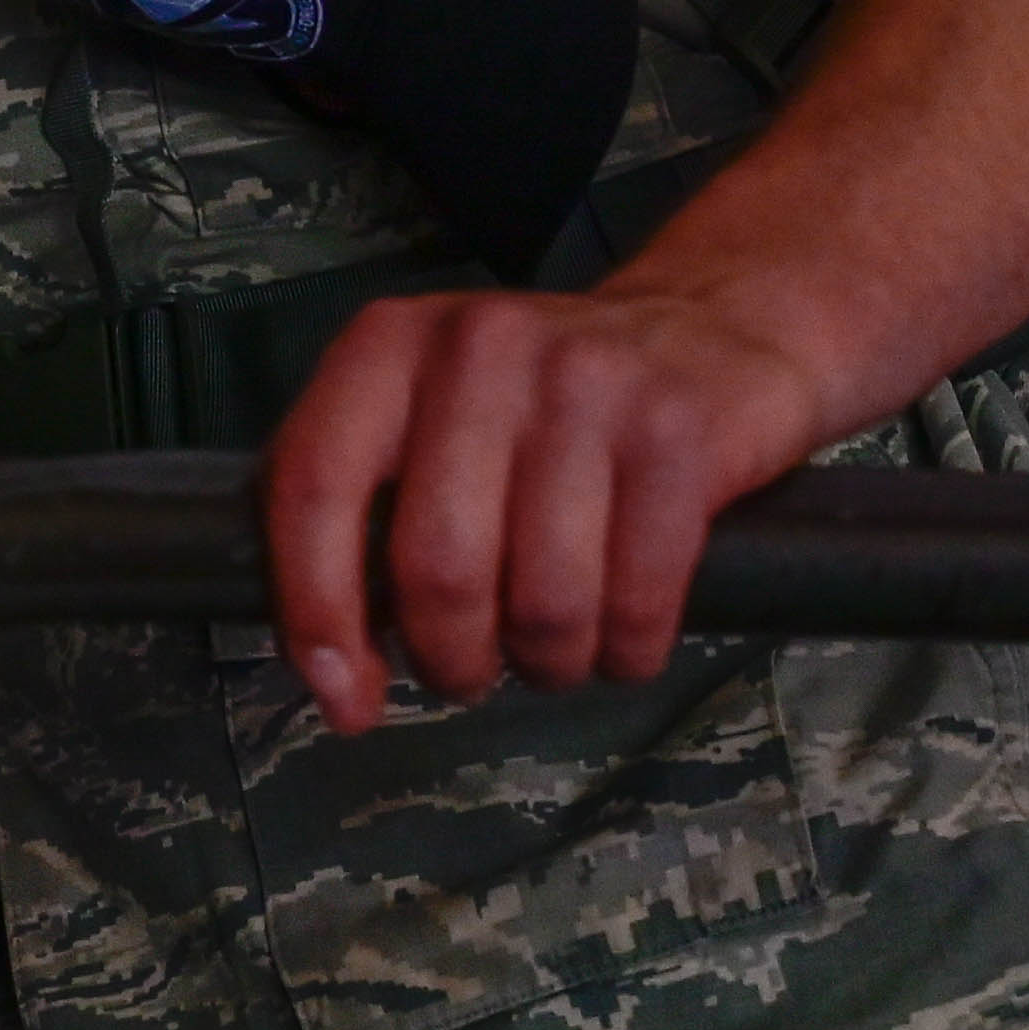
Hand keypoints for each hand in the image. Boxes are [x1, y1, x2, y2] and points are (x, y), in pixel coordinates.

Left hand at [258, 282, 845, 732]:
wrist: (715, 328)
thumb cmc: (543, 403)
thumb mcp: (431, 414)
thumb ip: (362, 511)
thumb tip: (331, 672)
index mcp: (387, 346)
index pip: (313, 488)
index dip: (316, 613)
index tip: (344, 702)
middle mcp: (480, 350)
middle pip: (437, 566)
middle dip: (451, 658)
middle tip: (469, 673)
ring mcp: (586, 385)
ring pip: (543, 602)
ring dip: (546, 663)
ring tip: (551, 649)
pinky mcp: (679, 434)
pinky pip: (637, 603)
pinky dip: (625, 652)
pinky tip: (622, 638)